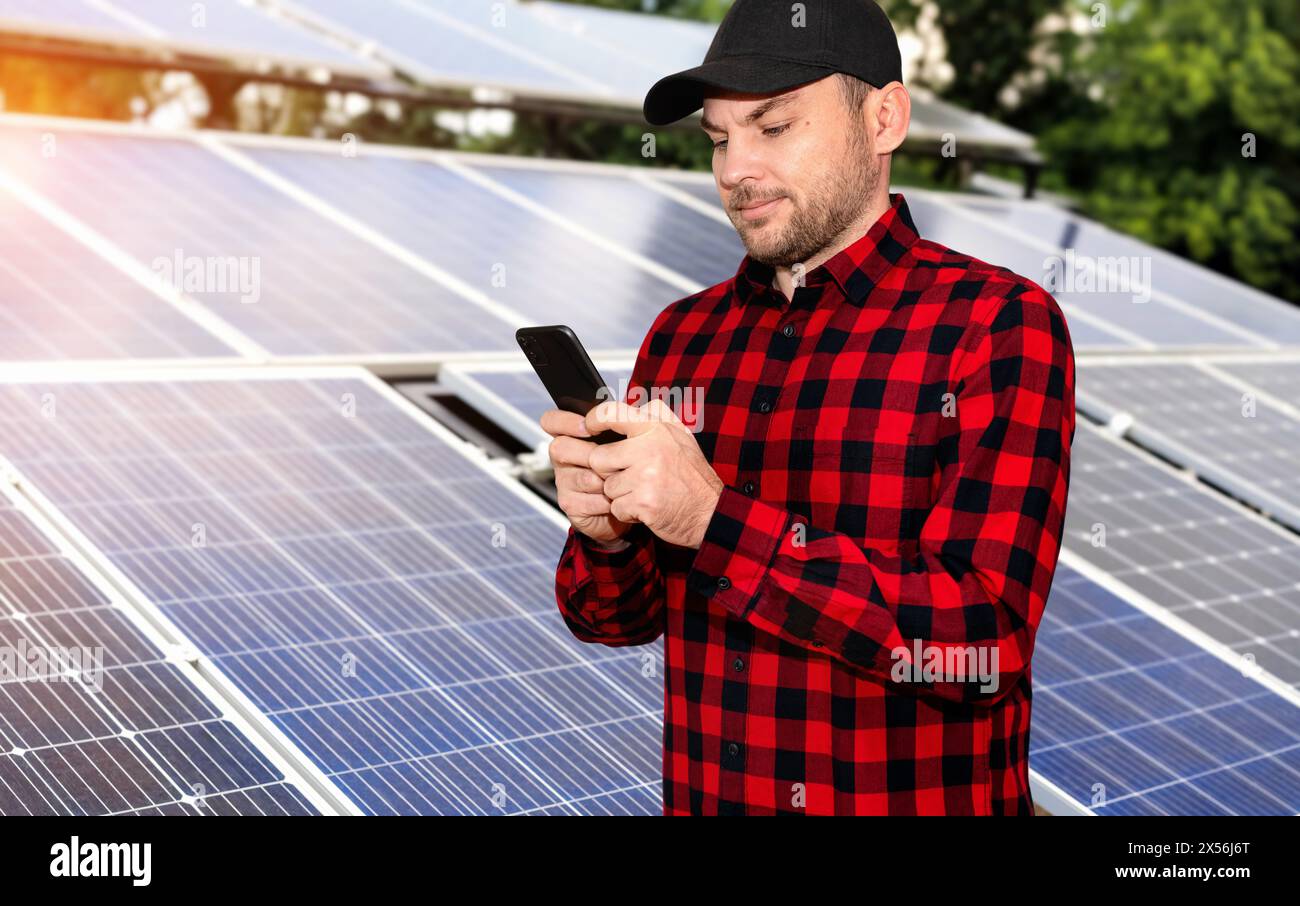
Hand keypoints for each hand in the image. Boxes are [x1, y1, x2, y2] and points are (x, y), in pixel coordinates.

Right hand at [541, 408, 634, 545]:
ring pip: (581, 476)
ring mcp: (564, 481)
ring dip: (607, 479)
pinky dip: (608, 500)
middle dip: (591, 454)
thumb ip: (625, 421)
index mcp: (572, 436)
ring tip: (624, 480)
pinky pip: (587, 500)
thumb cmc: (629, 467)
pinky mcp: (570, 503)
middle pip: (559, 448)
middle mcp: (563, 457)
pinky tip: (618, 499)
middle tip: (613, 460)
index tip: (589, 427)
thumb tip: (635, 406)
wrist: (633, 503)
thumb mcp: (628, 439)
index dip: (564, 421)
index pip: (552, 421)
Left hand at [585, 399, 723, 549]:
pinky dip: (627, 512)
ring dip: (621, 495)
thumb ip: (656, 418)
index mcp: (657, 428)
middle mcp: (651, 448)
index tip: (588, 427)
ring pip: (607, 486)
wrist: (711, 513)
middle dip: (609, 472)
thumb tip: (631, 408)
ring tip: (644, 492)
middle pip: (599, 457)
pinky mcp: (643, 502)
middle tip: (631, 477)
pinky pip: (616, 507)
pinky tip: (646, 507)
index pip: (612, 413)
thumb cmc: (693, 476)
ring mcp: (646, 476)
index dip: (593, 420)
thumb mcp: (681, 436)